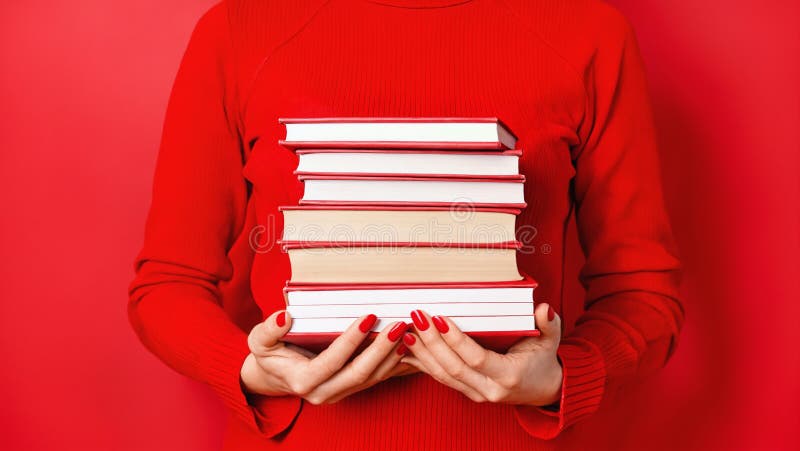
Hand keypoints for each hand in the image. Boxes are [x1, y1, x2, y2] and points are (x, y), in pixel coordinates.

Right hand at [241, 310, 415, 404]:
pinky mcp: (352, 389)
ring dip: (393, 355)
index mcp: (303, 381)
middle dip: (382, 349)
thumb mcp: (260, 340)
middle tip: (398, 325)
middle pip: (360, 373)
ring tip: (408, 331)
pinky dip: (394, 362)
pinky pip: (378, 378)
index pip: (332, 361)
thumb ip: (269, 329)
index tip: (368, 317)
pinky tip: (408, 345)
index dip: (351, 340)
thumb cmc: (269, 354)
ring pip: (373, 378)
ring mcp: (340, 393)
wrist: (275, 375)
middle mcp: (324, 392)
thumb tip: (284, 317)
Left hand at [399, 303, 562, 405]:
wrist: (545, 389)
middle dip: (431, 342)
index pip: (476, 358)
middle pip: (453, 367)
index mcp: (509, 376)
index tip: (439, 318)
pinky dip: (423, 364)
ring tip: (406, 331)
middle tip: (417, 317)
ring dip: (422, 353)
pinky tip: (408, 349)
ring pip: (443, 376)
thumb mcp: (550, 340)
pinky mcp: (468, 392)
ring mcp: (477, 393)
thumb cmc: (544, 360)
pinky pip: (442, 379)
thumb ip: (549, 324)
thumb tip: (544, 309)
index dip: (455, 340)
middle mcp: (490, 389)